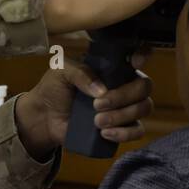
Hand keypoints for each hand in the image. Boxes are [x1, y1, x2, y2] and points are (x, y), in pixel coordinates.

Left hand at [15, 49, 152, 157]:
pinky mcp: (121, 128)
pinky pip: (138, 131)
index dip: (144, 55)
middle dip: (123, 96)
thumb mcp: (61, 71)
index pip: (139, 55)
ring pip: (144, 108)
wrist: (44, 117)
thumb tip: (101, 90)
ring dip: (122, 115)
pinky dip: (125, 133)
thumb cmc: (54, 89)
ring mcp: (125, 107)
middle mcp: (124, 85)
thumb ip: (80, 72)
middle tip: (97, 105)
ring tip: (97, 121)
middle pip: (144, 86)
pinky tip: (105, 133)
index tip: (134, 63)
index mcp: (112, 67)